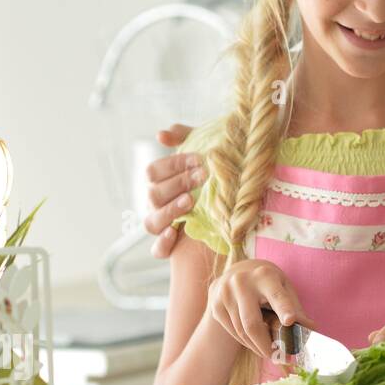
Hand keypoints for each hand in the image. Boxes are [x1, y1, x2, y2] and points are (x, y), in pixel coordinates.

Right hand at [144, 123, 203, 257]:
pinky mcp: (172, 246)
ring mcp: (163, 226)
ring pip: (151, 222)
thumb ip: (184, 138)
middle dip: (178, 184)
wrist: (233, 207)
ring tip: (191, 201)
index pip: (153, 172)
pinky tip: (174, 234)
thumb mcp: (202, 155)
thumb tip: (161, 134)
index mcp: (160, 183)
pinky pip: (157, 250)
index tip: (199, 159)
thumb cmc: (214, 177)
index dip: (173, 165)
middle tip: (202, 177)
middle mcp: (157, 205)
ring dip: (170, 210)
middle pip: (153, 195)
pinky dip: (162, 244)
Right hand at [206, 258, 318, 357]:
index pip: (276, 295)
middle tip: (278, 358)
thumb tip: (311, 330)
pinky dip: (246, 341)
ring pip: (242, 331)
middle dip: (265, 345)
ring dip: (257, 346)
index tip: (290, 321)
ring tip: (269, 351)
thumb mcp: (284, 288)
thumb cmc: (268, 282)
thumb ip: (295, 309)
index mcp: (265, 276)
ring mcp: (225, 294)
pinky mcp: (216, 306)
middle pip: (252, 323)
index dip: (284, 308)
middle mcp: (242, 283)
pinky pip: (233, 332)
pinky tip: (255, 342)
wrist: (238, 272)